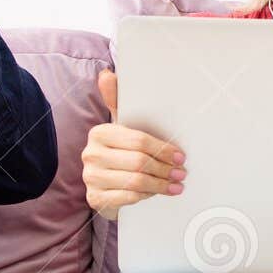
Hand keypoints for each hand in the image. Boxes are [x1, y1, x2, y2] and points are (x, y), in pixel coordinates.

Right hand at [81, 70, 186, 218]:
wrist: (103, 185)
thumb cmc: (119, 152)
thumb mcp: (121, 128)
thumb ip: (117, 102)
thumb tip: (107, 75)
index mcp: (100, 132)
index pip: (138, 140)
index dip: (162, 149)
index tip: (179, 156)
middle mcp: (91, 154)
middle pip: (138, 162)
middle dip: (164, 169)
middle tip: (181, 173)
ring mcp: (91, 177)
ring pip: (135, 181)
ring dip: (160, 184)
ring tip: (175, 185)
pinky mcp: (94, 198)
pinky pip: (127, 197)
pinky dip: (146, 195)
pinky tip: (155, 193)